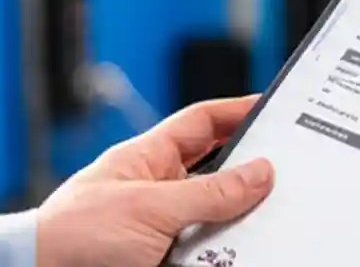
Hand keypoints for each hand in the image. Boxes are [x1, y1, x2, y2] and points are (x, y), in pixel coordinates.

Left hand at [36, 96, 274, 266]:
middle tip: (288, 175)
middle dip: (249, 176)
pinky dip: (226, 255)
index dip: (237, 111)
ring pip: (217, 219)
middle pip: (218, 174)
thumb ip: (211, 192)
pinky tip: (244, 254)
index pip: (201, 124)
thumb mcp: (151, 209)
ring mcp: (160, 229)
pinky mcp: (165, 259)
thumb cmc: (71, 239)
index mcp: (147, 160)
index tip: (274, 109)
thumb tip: (260, 174)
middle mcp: (157, 192)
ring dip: (239, 224)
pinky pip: (208, 253)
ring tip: (265, 224)